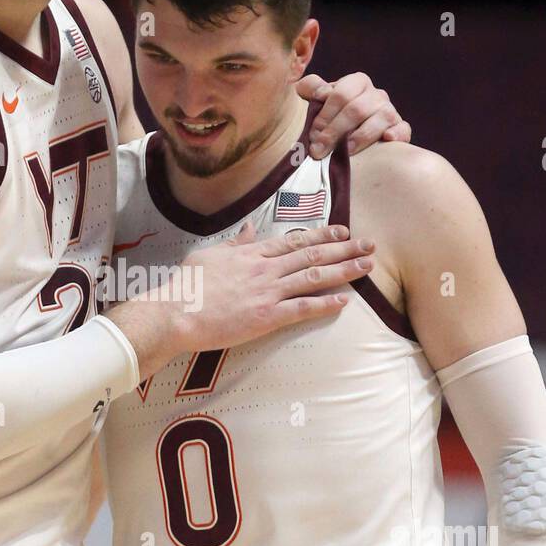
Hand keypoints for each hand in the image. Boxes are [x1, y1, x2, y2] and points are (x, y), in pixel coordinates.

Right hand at [107, 224, 374, 377]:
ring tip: (366, 266)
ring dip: (343, 271)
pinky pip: (302, 308)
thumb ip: (235, 243)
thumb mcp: (209, 255)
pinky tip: (344, 301)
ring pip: (313, 277)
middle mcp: (265, 269)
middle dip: (343, 248)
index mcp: (252, 253)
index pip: (294, 241)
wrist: (176, 311)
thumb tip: (249, 229)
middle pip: (312, 255)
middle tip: (368, 244)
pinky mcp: (266, 316)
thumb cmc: (187, 285)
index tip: (342, 229)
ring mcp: (267, 292)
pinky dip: (324, 303)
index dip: (322, 234)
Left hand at [297, 72, 410, 156]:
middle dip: (336, 130)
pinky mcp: (400, 128)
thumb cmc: (333, 116)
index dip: (325, 114)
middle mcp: (376, 94)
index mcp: (357, 82)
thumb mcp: (320, 101)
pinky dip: (397, 133)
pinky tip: (387, 140)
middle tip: (320, 149)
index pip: (341, 94)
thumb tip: (303, 88)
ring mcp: (390, 111)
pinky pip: (403, 129)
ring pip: (381, 117)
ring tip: (346, 150)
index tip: (313, 133)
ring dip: (361, 135)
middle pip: (357, 108)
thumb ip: (311, 89)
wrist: (351, 135)